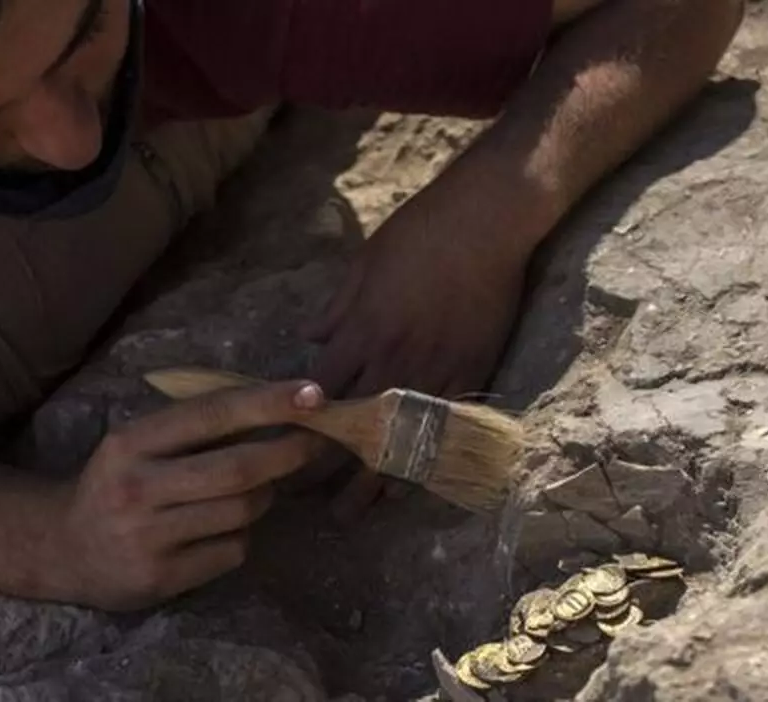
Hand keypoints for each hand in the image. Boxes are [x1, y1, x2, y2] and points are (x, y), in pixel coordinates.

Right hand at [47, 379, 324, 610]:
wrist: (63, 548)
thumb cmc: (118, 483)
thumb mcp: (139, 443)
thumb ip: (196, 427)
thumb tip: (280, 406)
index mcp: (131, 442)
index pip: (212, 414)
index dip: (267, 402)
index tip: (314, 395)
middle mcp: (137, 488)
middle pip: (236, 469)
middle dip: (287, 453)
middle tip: (316, 442)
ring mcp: (148, 537)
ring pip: (241, 512)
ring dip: (263, 497)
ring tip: (254, 491)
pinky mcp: (161, 577)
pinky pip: (231, 550)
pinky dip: (241, 537)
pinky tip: (220, 530)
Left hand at [302, 193, 532, 520]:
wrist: (486, 221)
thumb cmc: (419, 232)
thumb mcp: (363, 264)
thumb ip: (337, 309)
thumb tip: (311, 340)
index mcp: (362, 332)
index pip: (321, 394)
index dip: (300, 428)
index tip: (281, 451)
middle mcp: (394, 360)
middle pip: (353, 428)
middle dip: (326, 468)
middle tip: (305, 500)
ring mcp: (436, 371)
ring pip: (397, 439)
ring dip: (371, 479)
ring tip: (352, 510)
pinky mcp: (472, 373)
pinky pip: (441, 428)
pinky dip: (421, 458)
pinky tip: (404, 485)